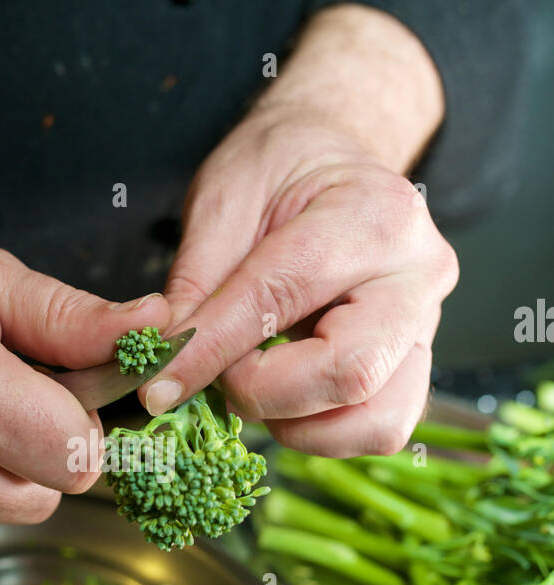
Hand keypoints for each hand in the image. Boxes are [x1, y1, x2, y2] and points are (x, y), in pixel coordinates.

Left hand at [143, 5, 457, 456]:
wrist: (334, 156)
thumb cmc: (280, 169)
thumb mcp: (223, 201)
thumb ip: (194, 285)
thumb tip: (159, 358)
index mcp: (374, 216)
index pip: (282, 299)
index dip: (211, 350)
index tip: (157, 384)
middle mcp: (418, 276)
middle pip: (350, 374)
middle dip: (264, 394)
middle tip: (219, 375)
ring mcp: (427, 327)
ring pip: (376, 420)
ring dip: (297, 422)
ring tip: (255, 382)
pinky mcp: (418, 366)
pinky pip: (379, 427)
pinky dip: (321, 428)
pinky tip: (284, 393)